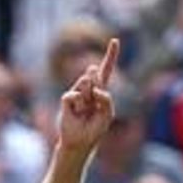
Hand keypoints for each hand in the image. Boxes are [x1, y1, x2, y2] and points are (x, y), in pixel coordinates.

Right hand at [57, 37, 118, 155]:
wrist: (79, 142)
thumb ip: (106, 99)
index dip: (111, 56)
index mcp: (100, 91)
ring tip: (85, 111)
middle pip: (96, 75)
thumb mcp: (107, 115)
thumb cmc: (94, 129)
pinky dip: (78, 105)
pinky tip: (77, 113)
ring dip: (88, 98)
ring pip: (86, 84)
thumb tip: (94, 86)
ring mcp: (77, 92)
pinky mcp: (67, 98)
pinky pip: (75, 96)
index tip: (116, 40)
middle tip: (93, 105)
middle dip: (97, 86)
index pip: (106, 70)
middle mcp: (89, 88)